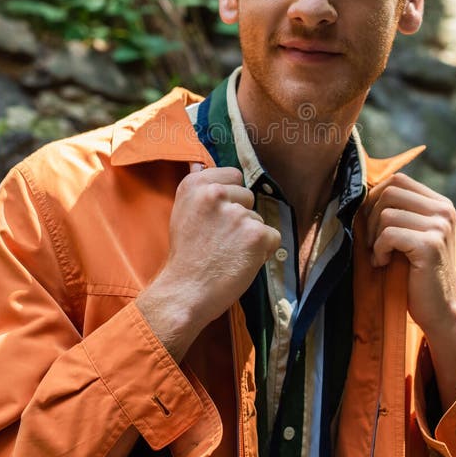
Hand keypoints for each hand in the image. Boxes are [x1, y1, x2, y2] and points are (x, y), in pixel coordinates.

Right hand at [136, 164, 280, 359]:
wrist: (185, 292)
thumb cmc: (185, 257)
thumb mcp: (182, 212)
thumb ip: (199, 190)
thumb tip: (201, 164)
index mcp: (195, 184)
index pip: (233, 175)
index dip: (231, 197)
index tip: (218, 217)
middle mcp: (216, 193)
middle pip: (248, 197)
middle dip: (240, 217)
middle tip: (221, 241)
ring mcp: (237, 213)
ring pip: (259, 219)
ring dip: (250, 236)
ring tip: (228, 254)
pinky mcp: (256, 234)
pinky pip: (273, 237)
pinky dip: (263, 251)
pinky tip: (242, 261)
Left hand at [363, 172, 455, 341]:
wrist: (440, 311)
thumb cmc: (418, 274)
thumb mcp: (412, 235)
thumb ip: (399, 211)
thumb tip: (363, 190)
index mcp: (441, 205)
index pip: (398, 180)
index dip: (375, 198)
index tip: (372, 224)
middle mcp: (444, 211)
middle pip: (390, 192)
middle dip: (371, 217)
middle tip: (373, 243)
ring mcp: (439, 226)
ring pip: (386, 213)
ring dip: (374, 237)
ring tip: (381, 256)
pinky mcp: (430, 244)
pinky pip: (388, 234)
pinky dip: (379, 250)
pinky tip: (384, 263)